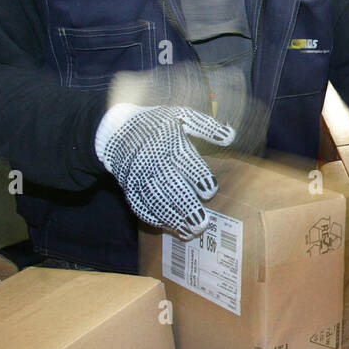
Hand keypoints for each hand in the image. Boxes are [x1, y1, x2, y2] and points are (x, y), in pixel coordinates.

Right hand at [95, 103, 234, 237]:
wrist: (118, 129)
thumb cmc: (157, 124)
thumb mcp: (182, 117)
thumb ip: (206, 127)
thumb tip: (231, 135)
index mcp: (169, 141)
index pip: (184, 159)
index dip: (197, 175)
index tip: (209, 190)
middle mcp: (152, 160)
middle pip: (169, 185)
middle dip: (185, 205)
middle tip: (202, 223)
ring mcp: (138, 176)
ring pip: (154, 200)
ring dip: (171, 218)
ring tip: (189, 232)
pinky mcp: (129, 187)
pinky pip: (140, 205)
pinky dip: (153, 218)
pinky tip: (169, 227)